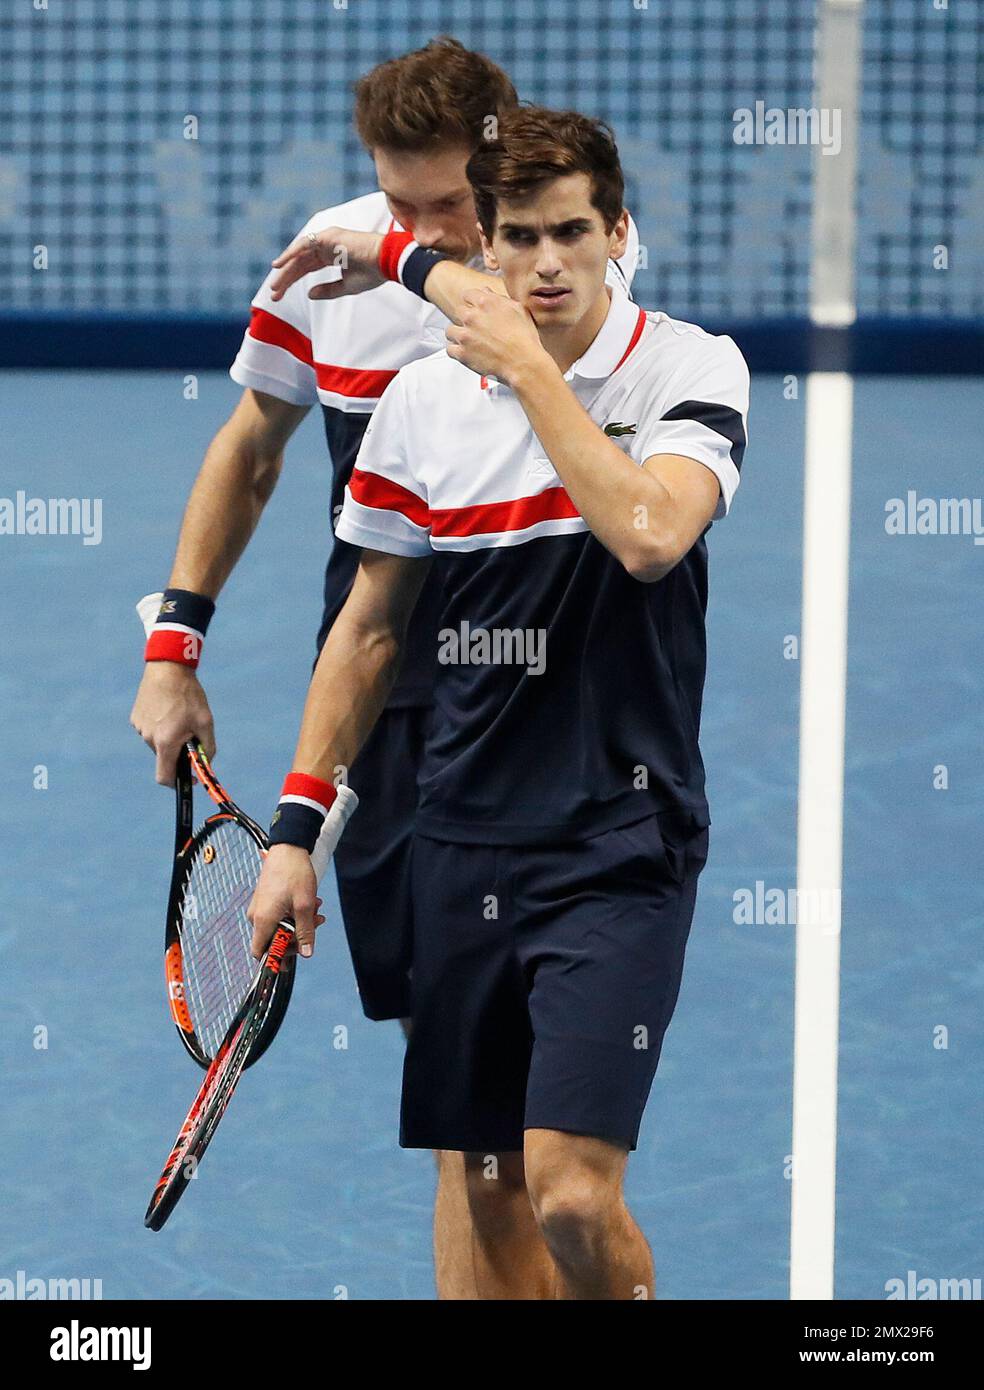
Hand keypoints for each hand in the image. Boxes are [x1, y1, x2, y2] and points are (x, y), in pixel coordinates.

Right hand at [130, 663, 215, 785]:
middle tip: (189, 732)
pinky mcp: (135, 718)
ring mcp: (140, 728)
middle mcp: (149, 738)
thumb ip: (207, 748)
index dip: (176, 782)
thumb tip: (205, 765)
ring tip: (178, 715)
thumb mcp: (206, 722)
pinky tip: (167, 709)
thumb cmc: (189, 696)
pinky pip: (150, 730)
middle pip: (164, 757)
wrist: (167, 668)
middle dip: (177, 752)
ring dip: (168, 737)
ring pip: (157, 743)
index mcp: (166, 742)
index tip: (188, 778)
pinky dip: (159, 726)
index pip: (164, 777)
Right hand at [248, 845, 324, 959]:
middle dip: (296, 936)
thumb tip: (306, 952)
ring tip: (315, 910)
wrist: (288, 848)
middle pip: (274, 940)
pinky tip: (308, 903)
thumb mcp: (304, 905)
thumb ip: (305, 932)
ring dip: (298, 923)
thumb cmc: (294, 873)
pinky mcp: (265, 900)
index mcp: (263, 920)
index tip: (295, 954)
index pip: (261, 952)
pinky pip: (278, 915)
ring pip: (279, 926)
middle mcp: (257, 916)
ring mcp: (260, 907)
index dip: (277, 958)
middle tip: (315, 925)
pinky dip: (293, 913)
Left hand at [269, 227, 385, 301]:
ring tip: (275, 286)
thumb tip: (309, 294)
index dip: (292, 281)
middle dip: (286, 279)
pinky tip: (278, 266)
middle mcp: (326, 245)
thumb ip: (327, 290)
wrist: (386, 262)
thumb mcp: (346, 286)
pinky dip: (289, 254)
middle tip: (274, 295)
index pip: (306, 268)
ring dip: (285, 271)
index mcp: (331, 255)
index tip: (280, 295)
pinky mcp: (327, 237)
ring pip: (298, 256)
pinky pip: (303, 246)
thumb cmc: (372, 273)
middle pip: (299, 263)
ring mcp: (326, 239)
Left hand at [444, 287, 545, 383]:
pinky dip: (456, 351)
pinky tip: (465, 352)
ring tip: (469, 341)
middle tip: (475, 327)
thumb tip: (486, 292)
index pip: (467, 294)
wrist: (523, 363)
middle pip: (459, 312)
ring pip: (450, 330)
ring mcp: (465, 335)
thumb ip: (499, 299)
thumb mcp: (518, 310)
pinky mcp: (462, 353)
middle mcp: (472, 317)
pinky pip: (450, 349)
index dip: (471, 302)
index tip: (474, 308)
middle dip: (466, 319)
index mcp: (485, 303)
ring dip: (458, 334)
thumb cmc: (524, 339)